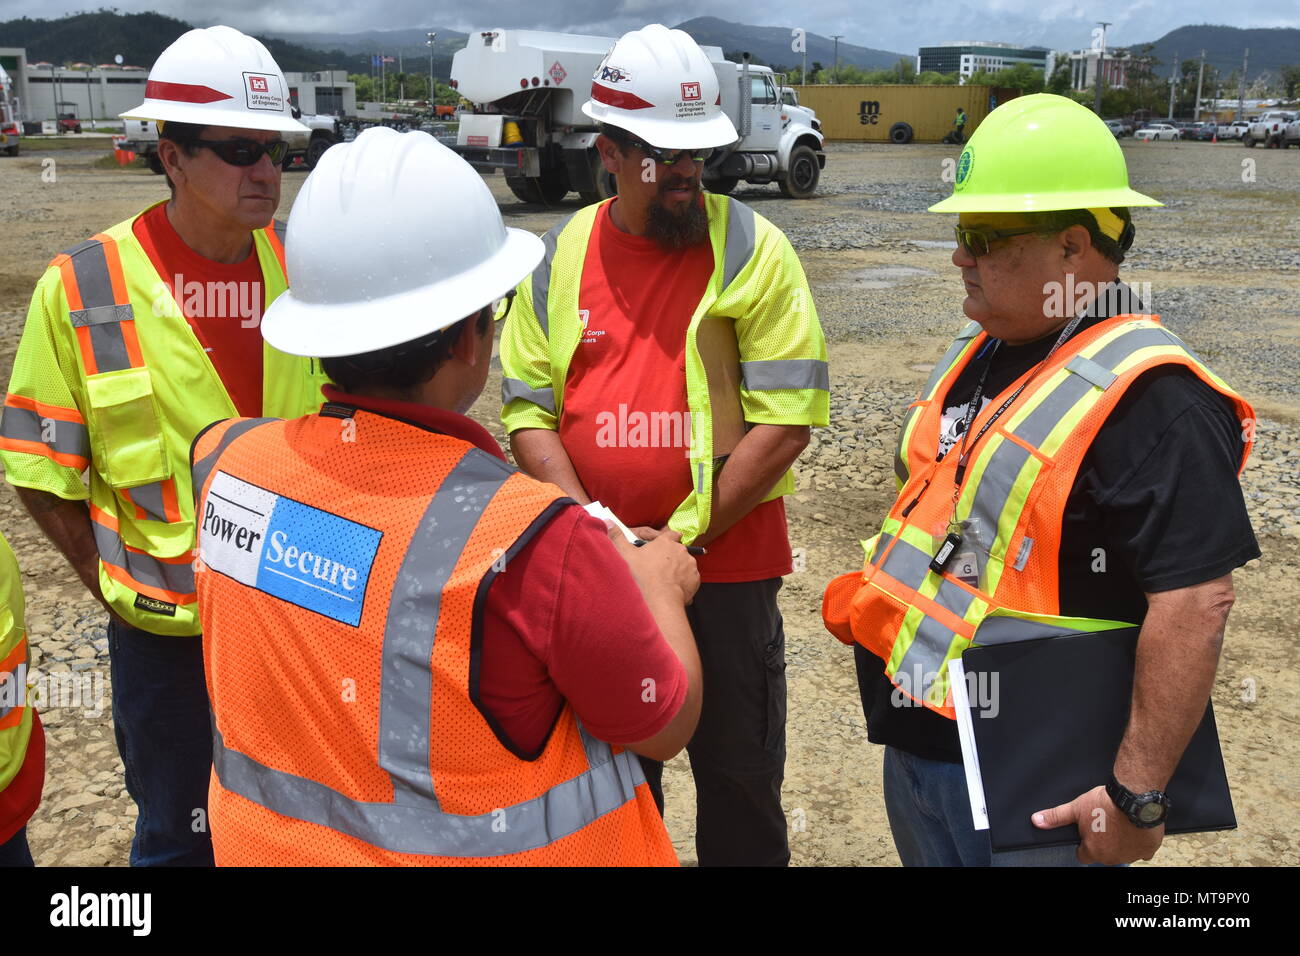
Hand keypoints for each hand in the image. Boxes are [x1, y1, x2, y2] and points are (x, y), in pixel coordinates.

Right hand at [609, 527, 699, 607]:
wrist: (659, 600)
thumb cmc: (642, 577)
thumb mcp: (625, 554)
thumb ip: (617, 537)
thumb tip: (608, 523)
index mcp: (665, 543)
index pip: (671, 534)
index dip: (668, 539)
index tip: (665, 544)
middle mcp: (681, 551)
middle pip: (677, 551)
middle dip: (670, 558)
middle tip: (658, 568)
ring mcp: (690, 565)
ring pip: (684, 565)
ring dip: (677, 570)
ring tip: (664, 581)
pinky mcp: (695, 579)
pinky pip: (689, 579)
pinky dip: (683, 583)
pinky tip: (671, 588)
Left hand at [1032, 786, 1163, 864]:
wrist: (1135, 798)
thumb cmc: (1105, 804)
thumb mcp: (1076, 808)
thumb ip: (1056, 817)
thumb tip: (1036, 820)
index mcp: (1093, 851)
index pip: (1083, 855)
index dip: (1084, 843)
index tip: (1087, 832)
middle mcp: (1112, 857)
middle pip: (1103, 854)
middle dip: (1103, 842)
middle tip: (1104, 823)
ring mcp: (1132, 855)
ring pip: (1123, 852)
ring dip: (1121, 842)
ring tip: (1119, 822)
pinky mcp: (1148, 849)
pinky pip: (1142, 850)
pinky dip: (1139, 841)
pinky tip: (1135, 828)